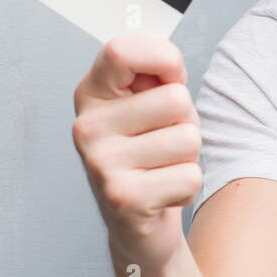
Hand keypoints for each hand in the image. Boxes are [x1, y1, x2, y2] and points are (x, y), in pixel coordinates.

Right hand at [71, 34, 201, 270]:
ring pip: (189, 139)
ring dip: (188, 157)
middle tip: (164, 145)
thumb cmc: (151, 152)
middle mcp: (86, 126)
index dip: (164, 58)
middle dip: (186, 123)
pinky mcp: (122, 198)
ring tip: (162, 168)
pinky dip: (187, 188)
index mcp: (91, 94)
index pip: (122, 51)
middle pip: (176, 99)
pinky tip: (162, 194)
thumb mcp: (151, 103)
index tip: (170, 78)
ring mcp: (100, 163)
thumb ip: (159, 74)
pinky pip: (190, 176)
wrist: (137, 225)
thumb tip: (170, 67)